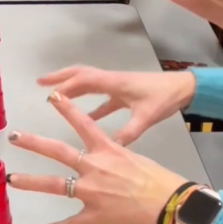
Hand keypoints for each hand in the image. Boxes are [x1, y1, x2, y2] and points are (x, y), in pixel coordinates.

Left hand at [7, 93, 186, 223]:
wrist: (173, 207)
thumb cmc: (160, 182)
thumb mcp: (137, 160)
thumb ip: (116, 160)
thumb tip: (110, 163)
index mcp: (108, 151)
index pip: (84, 124)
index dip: (67, 108)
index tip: (52, 96)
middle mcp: (95, 168)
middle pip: (58, 151)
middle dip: (34, 143)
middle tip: (14, 136)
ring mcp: (93, 192)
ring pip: (56, 185)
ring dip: (32, 182)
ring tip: (12, 180)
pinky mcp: (96, 215)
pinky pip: (72, 223)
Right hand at [37, 65, 196, 145]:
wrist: (182, 88)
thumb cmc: (163, 98)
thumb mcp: (146, 116)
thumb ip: (129, 132)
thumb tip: (112, 149)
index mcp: (114, 83)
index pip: (84, 81)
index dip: (65, 86)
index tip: (48, 94)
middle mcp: (111, 80)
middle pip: (80, 74)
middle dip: (60, 77)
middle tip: (40, 82)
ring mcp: (116, 85)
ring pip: (87, 82)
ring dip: (70, 86)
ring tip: (53, 93)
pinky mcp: (122, 92)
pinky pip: (99, 95)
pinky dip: (88, 102)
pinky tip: (83, 116)